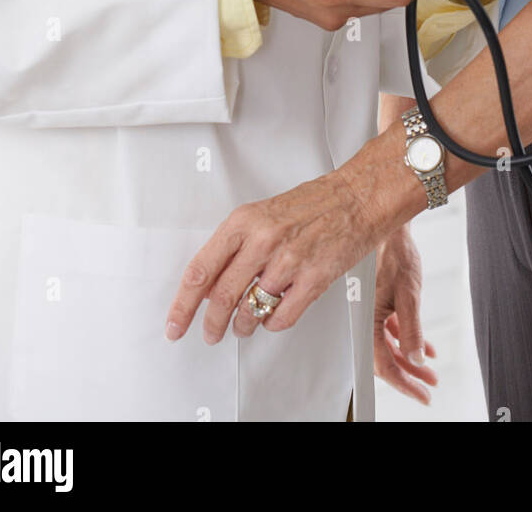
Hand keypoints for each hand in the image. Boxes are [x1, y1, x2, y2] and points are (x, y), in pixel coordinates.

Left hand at [165, 167, 379, 346]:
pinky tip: (273, 317)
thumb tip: (210, 283)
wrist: (356, 197)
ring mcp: (289, 261)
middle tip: (210, 334)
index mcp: (244, 221)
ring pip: (251, 310)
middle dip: (211, 324)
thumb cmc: (312, 204)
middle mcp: (263, 240)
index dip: (183, 304)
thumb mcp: (261, 214)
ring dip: (243, 325)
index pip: (200, 269)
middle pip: (222, 297)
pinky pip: (282, 317)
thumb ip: (234, 246)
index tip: (176, 322)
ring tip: (243, 326)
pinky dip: (272, 324)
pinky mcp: (314, 279)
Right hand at [374, 226, 437, 404]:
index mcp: (366, 319)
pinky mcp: (378, 301)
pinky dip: (408, 339)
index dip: (404, 383)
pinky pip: (392, 329)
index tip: (421, 394)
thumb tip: (415, 358)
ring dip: (410, 358)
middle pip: (385, 357)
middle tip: (427, 387)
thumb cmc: (394, 253)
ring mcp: (371, 309)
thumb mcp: (409, 294)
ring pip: (389, 344)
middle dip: (409, 374)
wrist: (389, 226)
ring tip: (430, 371)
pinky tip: (425, 346)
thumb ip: (411, 330)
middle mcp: (365, 317)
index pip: (383, 363)